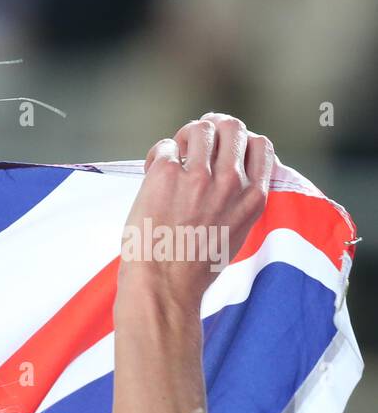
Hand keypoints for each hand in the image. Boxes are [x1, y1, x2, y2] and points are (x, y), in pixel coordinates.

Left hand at [118, 112, 274, 314]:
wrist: (164, 286)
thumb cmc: (193, 268)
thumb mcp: (236, 235)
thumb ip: (239, 202)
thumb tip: (230, 174)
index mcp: (253, 197)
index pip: (261, 144)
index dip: (240, 140)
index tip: (222, 149)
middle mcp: (232, 182)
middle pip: (232, 126)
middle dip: (213, 129)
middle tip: (193, 144)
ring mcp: (199, 176)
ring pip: (201, 128)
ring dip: (185, 137)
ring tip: (173, 158)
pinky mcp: (167, 174)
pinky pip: (165, 146)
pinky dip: (158, 154)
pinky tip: (151, 173)